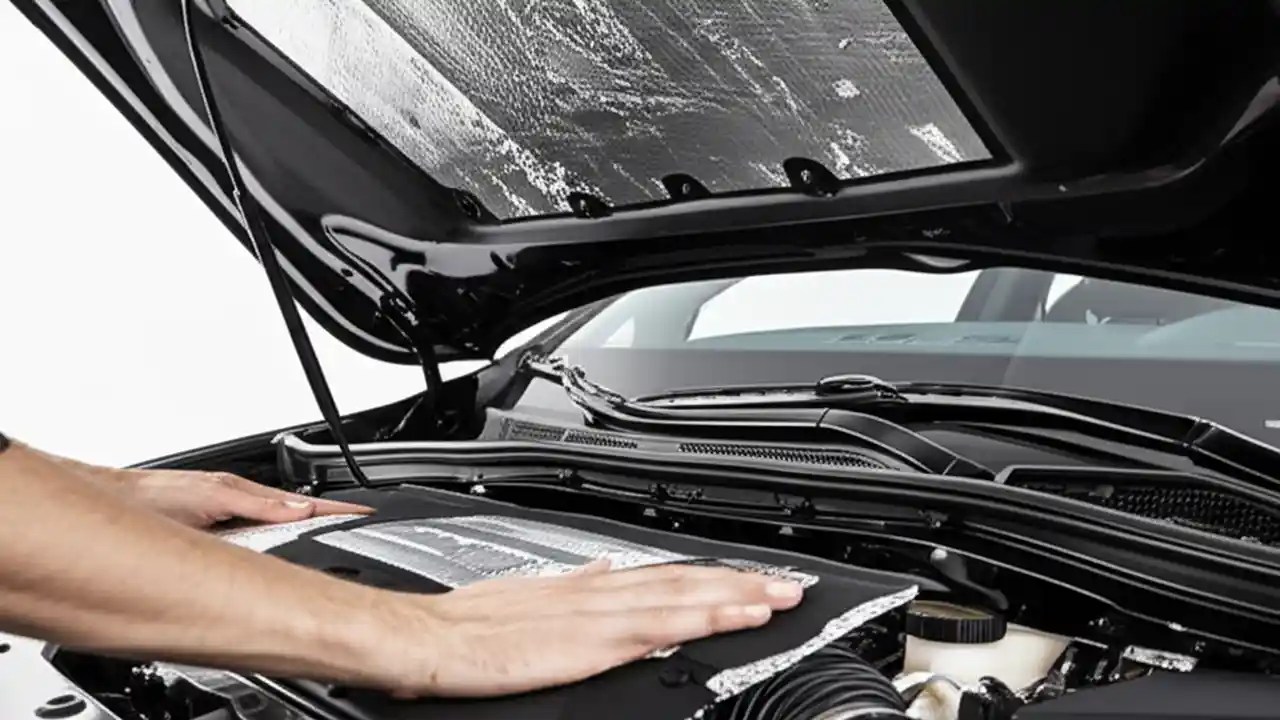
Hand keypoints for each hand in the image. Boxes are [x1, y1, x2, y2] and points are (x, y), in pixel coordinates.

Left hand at [109, 469, 372, 528]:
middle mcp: (242, 511)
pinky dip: (281, 542)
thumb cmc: (151, 497)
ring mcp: (231, 524)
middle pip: (297, 517)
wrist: (113, 506)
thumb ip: (257, 504)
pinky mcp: (217, 539)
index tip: (368, 513)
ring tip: (336, 535)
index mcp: (248, 498)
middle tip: (362, 526)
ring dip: (307, 531)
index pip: (305, 504)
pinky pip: (260, 541)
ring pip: (278, 530)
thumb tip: (301, 508)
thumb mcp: (210, 498)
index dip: (338, 510)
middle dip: (330, 521)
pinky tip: (286, 548)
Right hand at [368, 560, 804, 697]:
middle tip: (790, 584)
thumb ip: (570, 588)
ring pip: (685, 597)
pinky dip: (708, 617)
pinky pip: (664, 625)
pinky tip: (739, 617)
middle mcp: (598, 592)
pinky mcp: (592, 640)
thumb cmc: (464, 626)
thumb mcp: (523, 597)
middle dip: (740, 582)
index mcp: (583, 586)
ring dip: (738, 594)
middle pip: (684, 582)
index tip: (746, 579)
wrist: (425, 637)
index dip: (707, 577)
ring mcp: (598, 614)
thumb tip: (599, 572)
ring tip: (781, 596)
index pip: (660, 577)